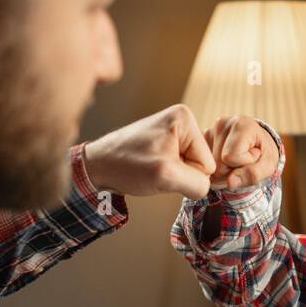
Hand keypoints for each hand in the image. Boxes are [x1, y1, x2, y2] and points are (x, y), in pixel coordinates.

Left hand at [83, 104, 216, 199]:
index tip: (163, 169)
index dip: (187, 174)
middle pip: (200, 165)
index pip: (208, 163)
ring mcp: (173, 133)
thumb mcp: (166, 175)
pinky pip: (178, 169)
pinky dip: (166, 176)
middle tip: (156, 171)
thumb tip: (204, 187)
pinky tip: (149, 169)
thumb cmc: (125, 166)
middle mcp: (182, 121)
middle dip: (180, 174)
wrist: (97, 166)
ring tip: (151, 170)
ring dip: (172, 177)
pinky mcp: (165, 145)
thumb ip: (197, 183)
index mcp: (186, 119)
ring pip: (190, 170)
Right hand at [204, 115, 279, 189]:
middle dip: (231, 170)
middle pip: (218, 165)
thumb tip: (230, 183)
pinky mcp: (202, 139)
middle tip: (243, 160)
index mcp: (242, 125)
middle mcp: (222, 124)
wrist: (257, 142)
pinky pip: (203, 164)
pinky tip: (224, 158)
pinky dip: (215, 166)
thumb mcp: (268, 165)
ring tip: (235, 159)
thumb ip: (253, 174)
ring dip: (223, 169)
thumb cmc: (264, 153)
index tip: (253, 155)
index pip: (231, 158)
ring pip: (209, 166)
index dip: (243, 164)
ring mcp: (209, 130)